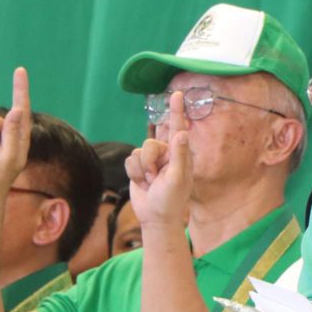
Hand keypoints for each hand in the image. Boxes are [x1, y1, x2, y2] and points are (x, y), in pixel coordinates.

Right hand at [126, 113, 190, 228]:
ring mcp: (152, 159)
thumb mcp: (178, 178)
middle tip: (157, 179)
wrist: (155, 217)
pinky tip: (143, 184)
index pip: (177, 127)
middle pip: (150, 143)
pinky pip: (129, 160)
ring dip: (142, 171)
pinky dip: (134, 174)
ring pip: (137, 151)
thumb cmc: (171, 200)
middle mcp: (166, 153)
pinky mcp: (139, 166)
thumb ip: (179, 155)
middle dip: (149, 162)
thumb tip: (182, 132)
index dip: (176, 110)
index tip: (177, 93)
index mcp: (180, 154)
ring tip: (151, 183)